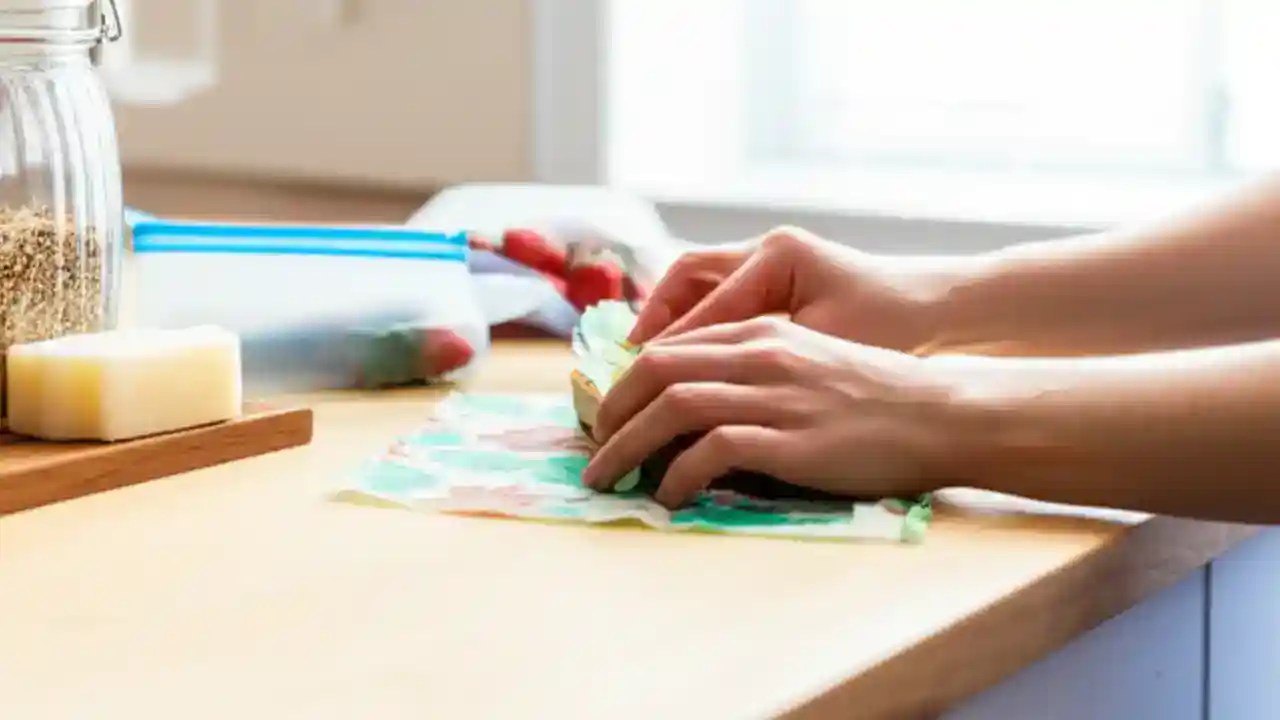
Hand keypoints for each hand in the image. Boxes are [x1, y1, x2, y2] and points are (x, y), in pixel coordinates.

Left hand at [581, 318, 962, 507]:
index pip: (671, 347)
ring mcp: (774, 395)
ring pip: (671, 407)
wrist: (940, 413)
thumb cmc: (876, 396)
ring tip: (606, 478)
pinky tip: (669, 496)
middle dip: (611, 411)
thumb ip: (752, 373)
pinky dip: (678, 475)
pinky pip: (711, 451)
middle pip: (656, 370)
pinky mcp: (791, 440)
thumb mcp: (807, 363)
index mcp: (761, 332)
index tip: (607, 417)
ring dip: (626, 445)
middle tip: (593, 449)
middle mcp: (760, 354)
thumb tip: (694, 409)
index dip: (627, 383)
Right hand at [628, 227, 962, 352]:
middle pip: (687, 276)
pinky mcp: (778, 275)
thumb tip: (698, 395)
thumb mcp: (826, 351)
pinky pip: (719, 293)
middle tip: (629, 365)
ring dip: (671, 319)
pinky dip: (698, 322)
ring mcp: (771, 257)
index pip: (706, 303)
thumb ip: (763, 362)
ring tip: (647, 363)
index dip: (671, 347)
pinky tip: (690, 360)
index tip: (640, 382)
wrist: (939, 309)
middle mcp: (767, 248)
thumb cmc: (892, 331)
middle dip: (655, 320)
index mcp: (778, 257)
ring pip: (698, 281)